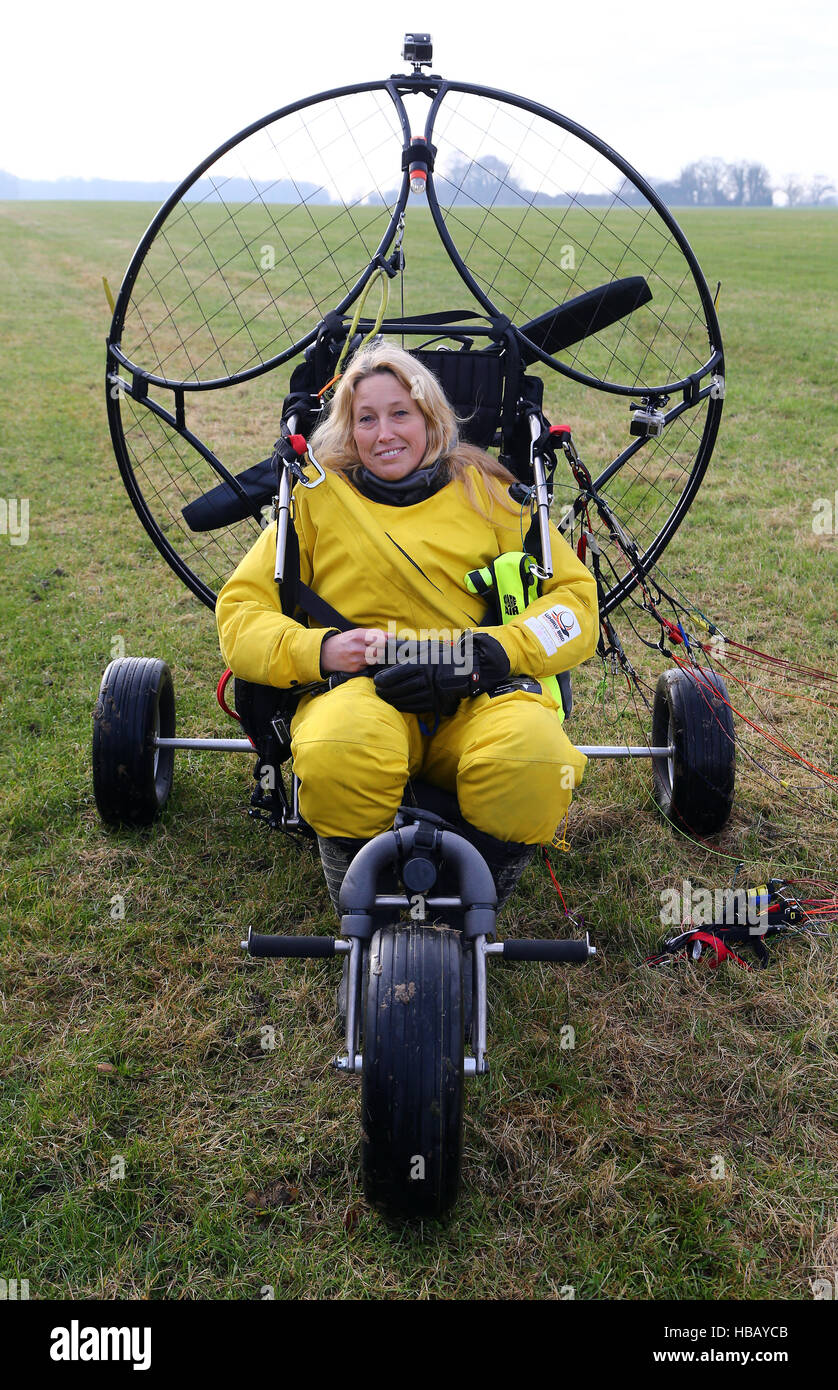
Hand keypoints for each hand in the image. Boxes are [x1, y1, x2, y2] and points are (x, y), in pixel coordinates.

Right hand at [320, 628, 388, 674]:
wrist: (325, 653)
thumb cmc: (343, 641)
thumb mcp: (356, 633)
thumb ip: (374, 633)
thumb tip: (391, 636)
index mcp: (358, 636)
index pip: (380, 640)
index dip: (386, 642)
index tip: (388, 642)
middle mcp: (357, 648)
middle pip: (380, 651)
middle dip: (381, 650)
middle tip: (377, 648)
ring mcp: (356, 660)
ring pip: (375, 660)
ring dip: (374, 657)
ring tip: (366, 653)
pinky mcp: (355, 669)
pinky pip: (368, 666)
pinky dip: (367, 663)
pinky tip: (360, 659)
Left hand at [373, 634, 509, 716]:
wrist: (467, 671)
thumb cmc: (443, 657)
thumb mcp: (427, 649)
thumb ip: (408, 650)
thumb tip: (387, 647)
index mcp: (422, 664)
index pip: (396, 674)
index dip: (383, 679)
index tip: (377, 680)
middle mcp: (426, 679)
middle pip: (398, 688)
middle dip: (385, 691)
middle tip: (378, 690)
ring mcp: (432, 693)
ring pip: (406, 699)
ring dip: (392, 700)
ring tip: (385, 697)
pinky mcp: (436, 703)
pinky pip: (416, 708)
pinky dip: (404, 706)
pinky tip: (398, 704)